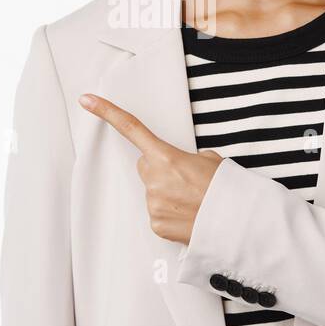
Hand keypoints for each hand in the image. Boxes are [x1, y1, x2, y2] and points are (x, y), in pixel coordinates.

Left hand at [77, 93, 222, 245]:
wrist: (237, 222)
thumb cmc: (225, 188)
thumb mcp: (210, 160)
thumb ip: (187, 158)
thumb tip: (181, 168)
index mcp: (166, 156)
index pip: (131, 129)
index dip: (106, 112)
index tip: (86, 100)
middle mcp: (154, 179)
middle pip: (146, 167)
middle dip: (161, 171)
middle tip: (187, 181)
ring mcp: (153, 203)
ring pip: (153, 193)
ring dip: (169, 195)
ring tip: (193, 201)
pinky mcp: (156, 225)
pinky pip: (158, 214)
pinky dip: (171, 214)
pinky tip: (188, 215)